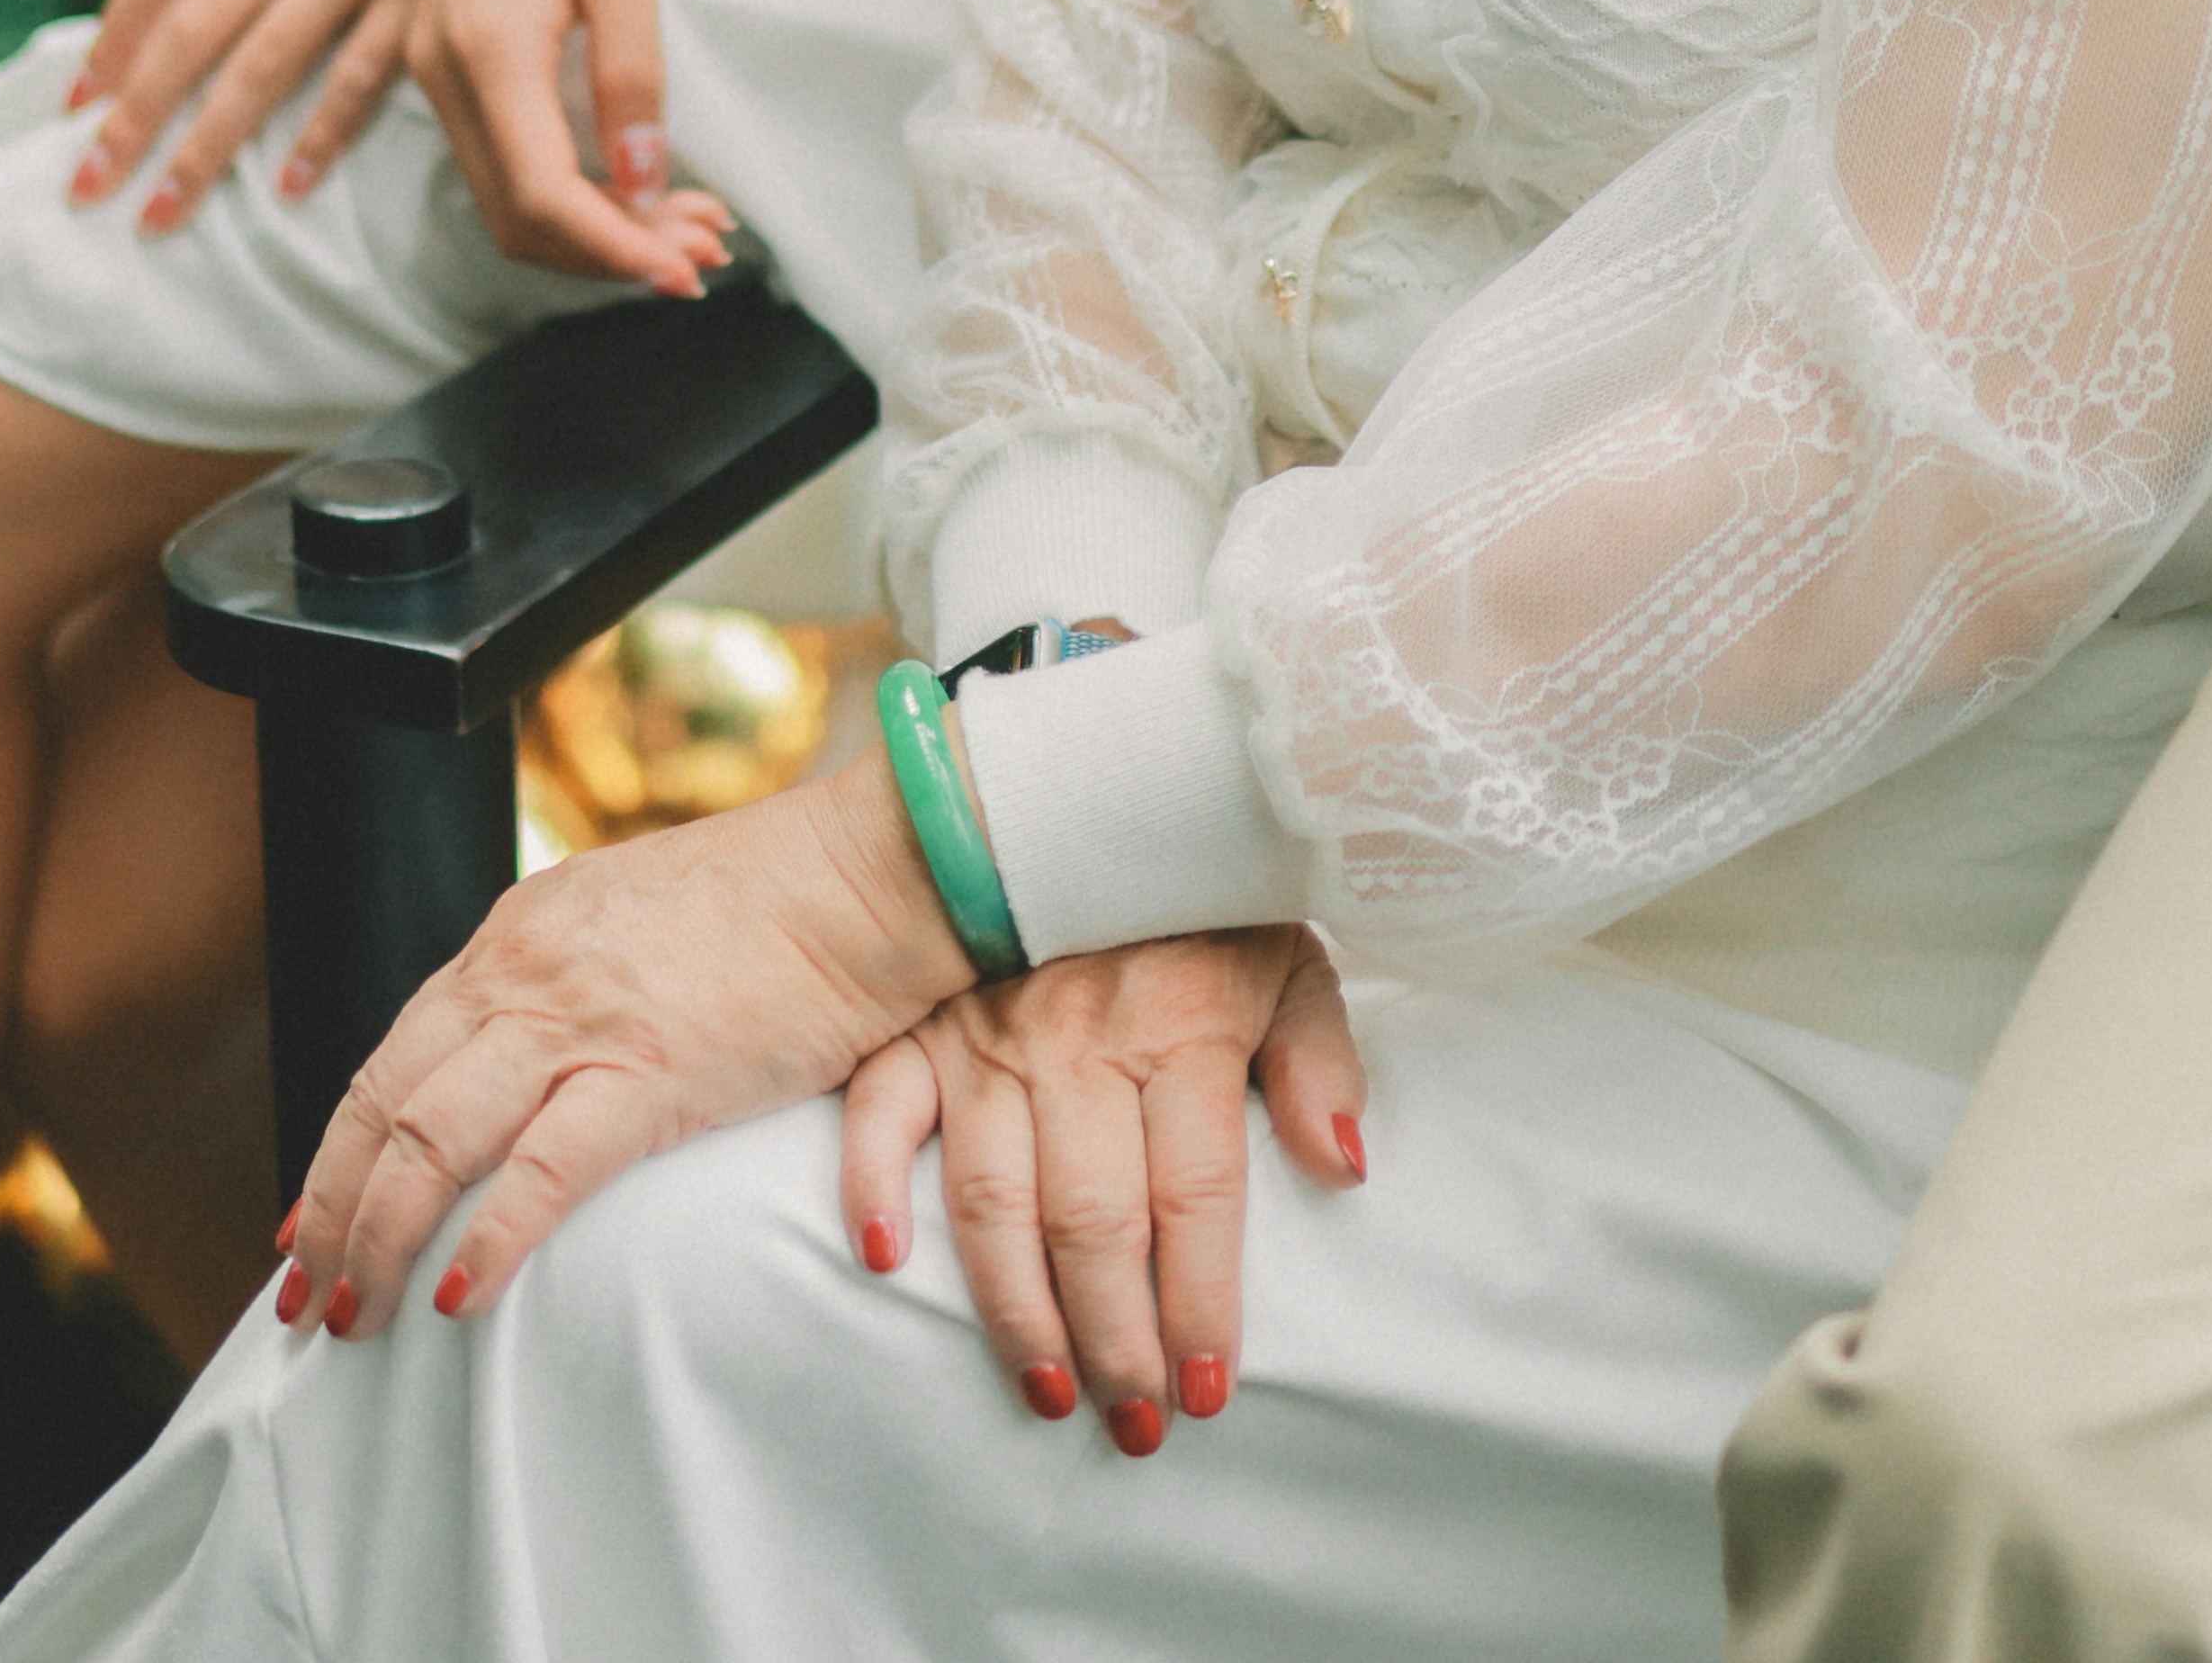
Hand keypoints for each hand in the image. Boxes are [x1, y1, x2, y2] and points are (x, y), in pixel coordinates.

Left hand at [70, 0, 441, 228]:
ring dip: (204, 145)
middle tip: (88, 187)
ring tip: (163, 210)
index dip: (110, 44)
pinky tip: (290, 185)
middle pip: (192, 29)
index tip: (74, 111)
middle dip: (133, 116)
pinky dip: (321, 132)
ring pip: (262, 62)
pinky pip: (360, 72)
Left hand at [277, 748, 964, 1343]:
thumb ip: (567, 981)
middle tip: (302, 1297)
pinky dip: (490, 1238)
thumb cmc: (771, 904)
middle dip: (328, 1210)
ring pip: (431, 1139)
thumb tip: (526, 1051)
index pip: (391, 1055)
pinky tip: (458, 1297)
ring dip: (378, 1236)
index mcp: (515, 938)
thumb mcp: (629, 920)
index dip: (335, 1150)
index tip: (301, 1225)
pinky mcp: (652, 1070)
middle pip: (383, 1103)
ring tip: (353, 1313)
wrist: (867, 870)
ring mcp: (580, 1020)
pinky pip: (543, 1169)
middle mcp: (523, 972)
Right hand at [397, 0, 716, 294]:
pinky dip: (565, 184)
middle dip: (614, 252)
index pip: (545, 197)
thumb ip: (631, 76)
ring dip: (594, 225)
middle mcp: (443, 68)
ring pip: (506, 193)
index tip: (692, 268)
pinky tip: (635, 176)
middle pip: (519, 216)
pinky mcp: (446, 51)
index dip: (620, 249)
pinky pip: (499, 152)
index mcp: (487, 46)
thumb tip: (644, 181)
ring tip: (692, 221)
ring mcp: (434, 62)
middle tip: (711, 249)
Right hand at [837, 927, 1359, 1453]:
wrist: (1080, 786)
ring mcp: (987, 1033)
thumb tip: (1342, 1167)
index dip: (1199, 1302)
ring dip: (1016, 1306)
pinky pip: (877, 1108)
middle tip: (1131, 1425)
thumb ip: (1317, 1060)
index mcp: (1180, 1027)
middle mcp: (1080, 1039)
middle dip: (1115, 1337)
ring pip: (993, 1195)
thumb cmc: (1200, 891)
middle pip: (1094, 1219)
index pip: (1194, 1195)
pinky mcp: (916, 1022)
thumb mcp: (1288, 953)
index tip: (1205, 1392)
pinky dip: (870, 1182)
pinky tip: (885, 1260)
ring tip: (1049, 1390)